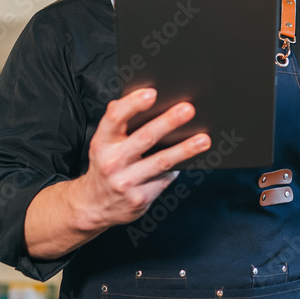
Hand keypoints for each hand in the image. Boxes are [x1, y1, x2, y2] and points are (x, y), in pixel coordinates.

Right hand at [74, 88, 210, 229]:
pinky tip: (193, 159)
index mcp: (102, 143)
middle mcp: (112, 162)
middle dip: (168, 122)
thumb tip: (139, 93)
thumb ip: (118, 120)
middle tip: (188, 109)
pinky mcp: (140, 198)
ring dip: (185, 149)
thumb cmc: (106, 164)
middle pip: (144, 138)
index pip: (115, 118)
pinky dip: (179, 168)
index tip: (152, 93)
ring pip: (161, 161)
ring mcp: (126, 182)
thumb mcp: (104, 143)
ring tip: (204, 139)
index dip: (132, 104)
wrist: (95, 205)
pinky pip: (165, 179)